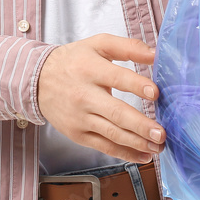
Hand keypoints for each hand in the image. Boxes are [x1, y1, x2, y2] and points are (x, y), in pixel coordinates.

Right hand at [37, 33, 164, 163]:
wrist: (37, 80)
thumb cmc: (74, 60)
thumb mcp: (98, 44)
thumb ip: (128, 47)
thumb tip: (155, 54)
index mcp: (91, 69)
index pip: (117, 78)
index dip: (136, 86)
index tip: (156, 93)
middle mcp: (85, 95)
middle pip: (116, 113)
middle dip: (140, 125)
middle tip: (161, 133)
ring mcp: (80, 118)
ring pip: (112, 134)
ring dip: (137, 142)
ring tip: (158, 147)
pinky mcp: (77, 135)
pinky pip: (104, 146)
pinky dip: (125, 154)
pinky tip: (143, 156)